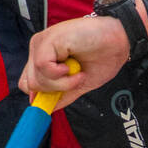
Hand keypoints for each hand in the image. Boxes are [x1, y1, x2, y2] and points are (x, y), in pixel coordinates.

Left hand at [17, 0, 147, 109]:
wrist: (120, 40)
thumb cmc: (103, 57)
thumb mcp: (79, 84)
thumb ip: (61, 95)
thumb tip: (47, 108)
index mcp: (44, 56)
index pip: (28, 82)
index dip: (41, 94)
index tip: (62, 94)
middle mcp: (39, 48)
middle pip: (29, 84)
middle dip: (54, 90)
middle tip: (75, 81)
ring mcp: (42, 43)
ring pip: (36, 79)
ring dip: (61, 84)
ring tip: (79, 73)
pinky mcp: (49, 40)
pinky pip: (44, 68)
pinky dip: (62, 76)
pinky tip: (75, 68)